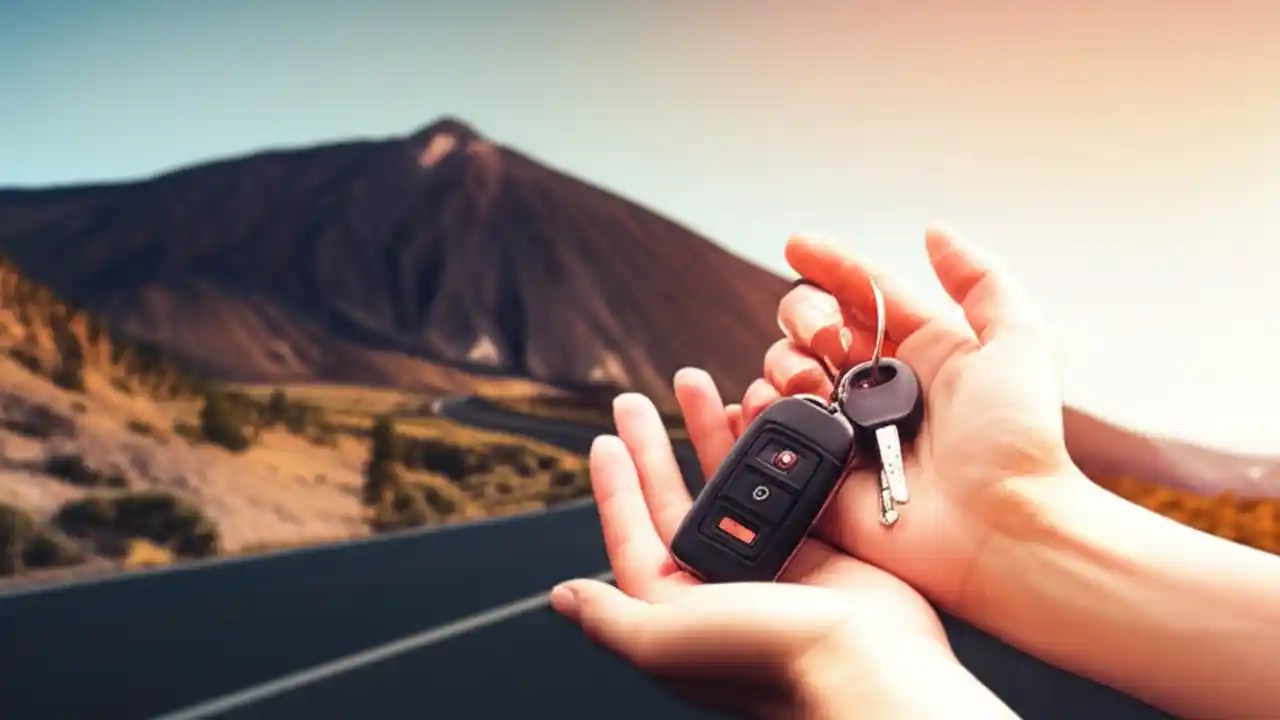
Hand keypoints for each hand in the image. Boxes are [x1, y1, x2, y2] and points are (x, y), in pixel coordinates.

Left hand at [550, 370, 1013, 719]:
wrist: (867, 665)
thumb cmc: (764, 658)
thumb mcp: (665, 641)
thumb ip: (612, 618)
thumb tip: (564, 596)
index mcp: (678, 607)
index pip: (632, 534)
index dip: (614, 487)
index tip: (603, 440)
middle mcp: (719, 584)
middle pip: (675, 499)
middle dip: (655, 446)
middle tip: (637, 401)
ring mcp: (770, 563)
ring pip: (730, 484)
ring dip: (711, 435)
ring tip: (698, 387)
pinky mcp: (818, 546)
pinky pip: (783, 483)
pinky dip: (769, 447)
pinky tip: (757, 413)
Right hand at [754, 224, 1077, 616]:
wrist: (998, 529)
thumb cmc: (1016, 442)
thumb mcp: (1019, 342)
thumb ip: (980, 279)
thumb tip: (934, 232)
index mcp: (922, 350)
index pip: (863, 292)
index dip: (828, 263)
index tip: (797, 246)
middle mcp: (878, 386)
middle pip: (812, 324)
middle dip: (807, 315)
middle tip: (831, 342)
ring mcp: (845, 428)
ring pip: (784, 368)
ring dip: (786, 360)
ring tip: (814, 384)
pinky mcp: (820, 469)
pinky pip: (771, 427)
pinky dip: (763, 407)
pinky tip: (779, 404)